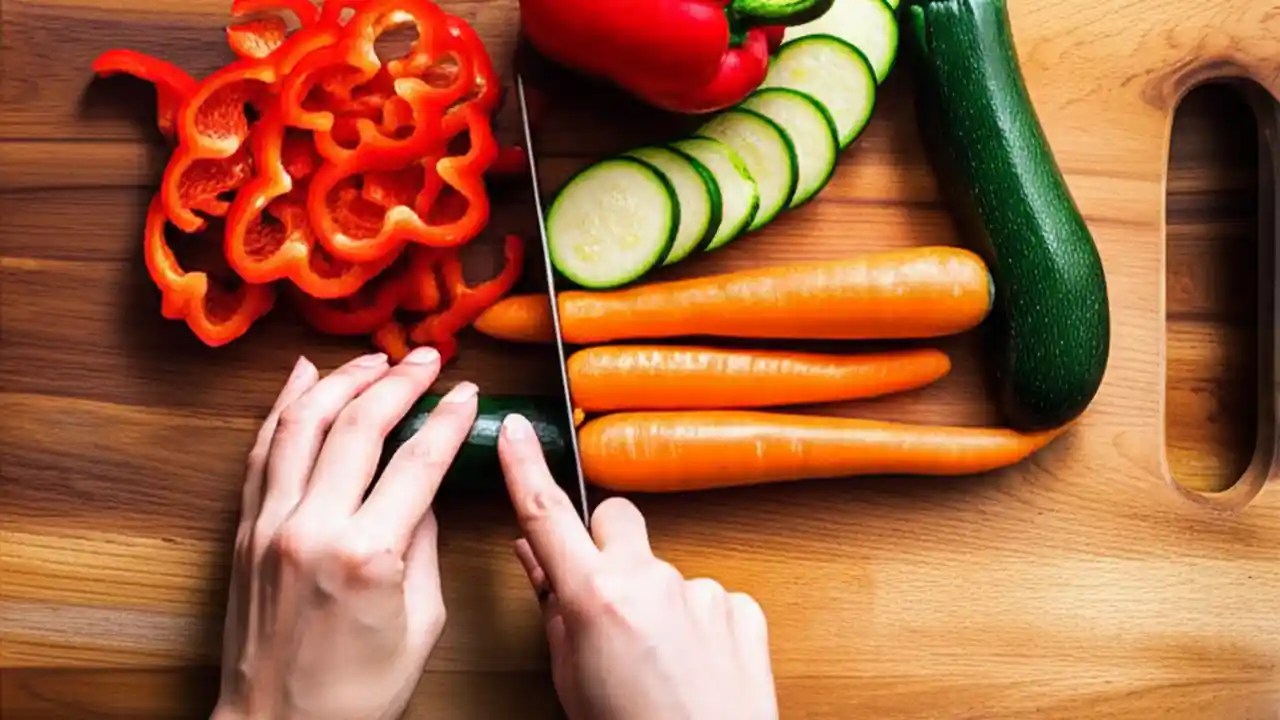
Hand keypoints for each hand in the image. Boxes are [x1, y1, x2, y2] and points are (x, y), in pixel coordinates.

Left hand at [214, 349, 478, 719]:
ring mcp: (270, 525)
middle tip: (426, 358)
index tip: (468, 392)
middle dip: (398, 380)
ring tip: (373, 357)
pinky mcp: (244, 532)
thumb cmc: (357, 694)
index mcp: (368, 555)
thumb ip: (425, 548)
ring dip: (340, 379)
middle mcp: (313, 528)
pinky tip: (303, 378)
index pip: (418, 461)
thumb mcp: (422, 624)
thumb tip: (425, 496)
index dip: (447, 418)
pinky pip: (263, 451)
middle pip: (359, 425)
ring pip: (302, 422)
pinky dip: (282, 407)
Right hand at [497, 414, 777, 719]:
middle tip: (604, 598)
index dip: (524, 468)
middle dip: (606, 546)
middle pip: (616, 519)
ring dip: (655, 597)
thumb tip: (538, 558)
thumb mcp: (570, 680)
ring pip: (663, 568)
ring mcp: (702, 590)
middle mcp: (652, 580)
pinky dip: (697, 623)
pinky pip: (707, 597)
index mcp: (596, 599)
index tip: (514, 430)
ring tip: (657, 660)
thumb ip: (555, 610)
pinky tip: (695, 667)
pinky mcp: (741, 607)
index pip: (547, 516)